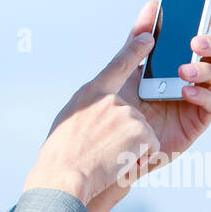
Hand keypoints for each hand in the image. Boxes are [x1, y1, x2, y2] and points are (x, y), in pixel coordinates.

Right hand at [24, 32, 160, 210]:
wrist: (64, 176)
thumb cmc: (61, 154)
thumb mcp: (70, 120)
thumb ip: (90, 108)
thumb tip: (104, 108)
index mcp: (91, 92)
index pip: (118, 64)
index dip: (135, 48)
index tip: (149, 35)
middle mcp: (110, 99)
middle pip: (131, 114)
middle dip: (124, 136)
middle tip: (99, 150)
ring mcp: (127, 113)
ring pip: (141, 132)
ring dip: (129, 149)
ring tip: (106, 158)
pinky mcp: (141, 131)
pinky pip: (149, 146)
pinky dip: (138, 158)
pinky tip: (118, 162)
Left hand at [87, 0, 210, 211]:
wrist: (96, 158)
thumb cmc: (103, 116)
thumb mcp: (117, 74)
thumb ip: (135, 44)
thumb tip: (153, 7)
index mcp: (166, 61)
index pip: (191, 29)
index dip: (206, 8)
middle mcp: (184, 77)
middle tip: (194, 38)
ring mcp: (192, 100)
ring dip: (207, 65)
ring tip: (184, 67)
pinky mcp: (194, 124)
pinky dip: (203, 92)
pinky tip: (184, 88)